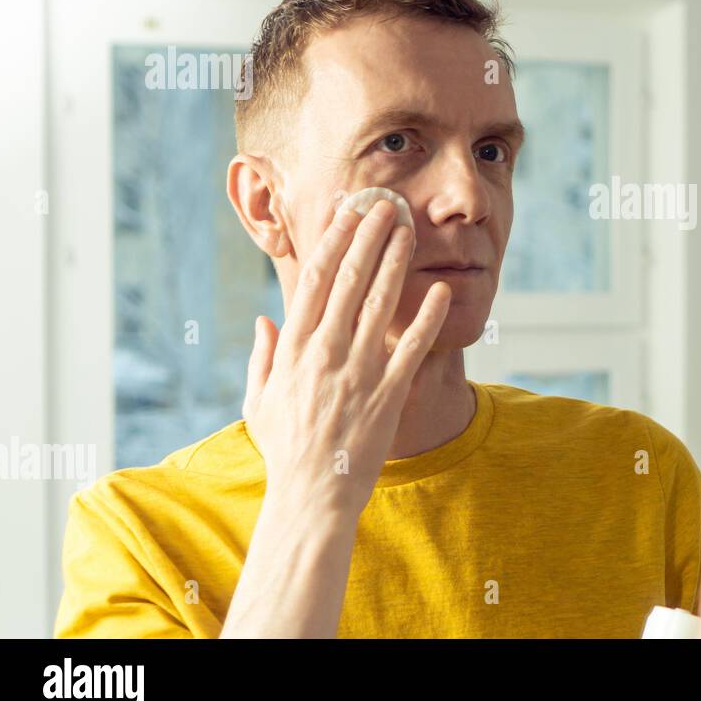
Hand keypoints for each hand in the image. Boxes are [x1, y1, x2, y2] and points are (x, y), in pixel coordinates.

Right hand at [241, 199, 451, 516]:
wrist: (312, 495)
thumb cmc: (285, 449)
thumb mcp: (259, 401)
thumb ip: (263, 357)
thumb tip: (265, 321)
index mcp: (294, 349)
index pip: (313, 281)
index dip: (333, 242)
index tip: (347, 212)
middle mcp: (325, 353)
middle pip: (348, 281)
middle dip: (368, 238)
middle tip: (386, 205)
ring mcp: (357, 372)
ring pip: (379, 304)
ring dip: (396, 263)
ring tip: (408, 230)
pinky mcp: (387, 394)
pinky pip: (411, 348)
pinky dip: (426, 318)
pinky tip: (441, 291)